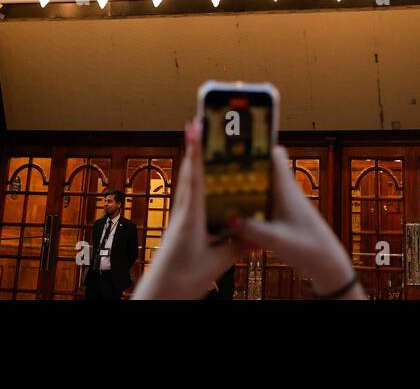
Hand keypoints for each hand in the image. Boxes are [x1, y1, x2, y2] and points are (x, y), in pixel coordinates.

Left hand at [131, 118, 250, 298]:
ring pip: (187, 184)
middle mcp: (182, 214)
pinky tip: (203, 185)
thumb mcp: (215, 264)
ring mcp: (180, 220)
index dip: (197, 150)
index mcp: (190, 218)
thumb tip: (261, 233)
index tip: (196, 126)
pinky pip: (189, 199)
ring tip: (201, 144)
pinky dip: (196, 184)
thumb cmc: (180, 281)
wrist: (158, 296)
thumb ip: (237, 246)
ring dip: (194, 163)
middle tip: (199, 124)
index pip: (195, 176)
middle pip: (189, 173)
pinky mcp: (180, 229)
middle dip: (195, 148)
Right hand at [234, 146, 363, 298]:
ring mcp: (284, 204)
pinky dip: (249, 201)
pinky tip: (233, 210)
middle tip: (218, 163)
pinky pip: (263, 201)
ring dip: (245, 184)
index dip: (258, 145)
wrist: (328, 265)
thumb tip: (228, 217)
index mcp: (287, 190)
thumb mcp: (277, 241)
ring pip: (262, 185)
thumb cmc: (309, 249)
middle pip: (264, 168)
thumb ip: (252, 229)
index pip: (275, 154)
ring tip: (219, 184)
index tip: (237, 141)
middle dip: (244, 164)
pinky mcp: (283, 216)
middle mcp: (286, 192)